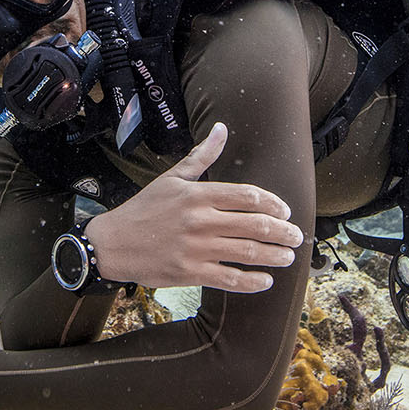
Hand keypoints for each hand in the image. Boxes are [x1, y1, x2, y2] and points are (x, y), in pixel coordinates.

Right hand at [84, 122, 301, 293]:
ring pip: (248, 253)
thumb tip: (222, 128)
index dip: (273, 204)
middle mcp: (200, 220)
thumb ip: (202, 156)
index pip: (247, 196)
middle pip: (255, 225)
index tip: (285, 211)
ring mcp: (196, 248)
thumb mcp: (172, 178)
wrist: (112, 244)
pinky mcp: (190, 273)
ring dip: (275, 256)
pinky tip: (265, 280)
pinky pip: (230, 279)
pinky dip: (252, 281)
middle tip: (296, 237)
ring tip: (288, 257)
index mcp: (198, 195)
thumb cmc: (143, 209)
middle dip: (283, 232)